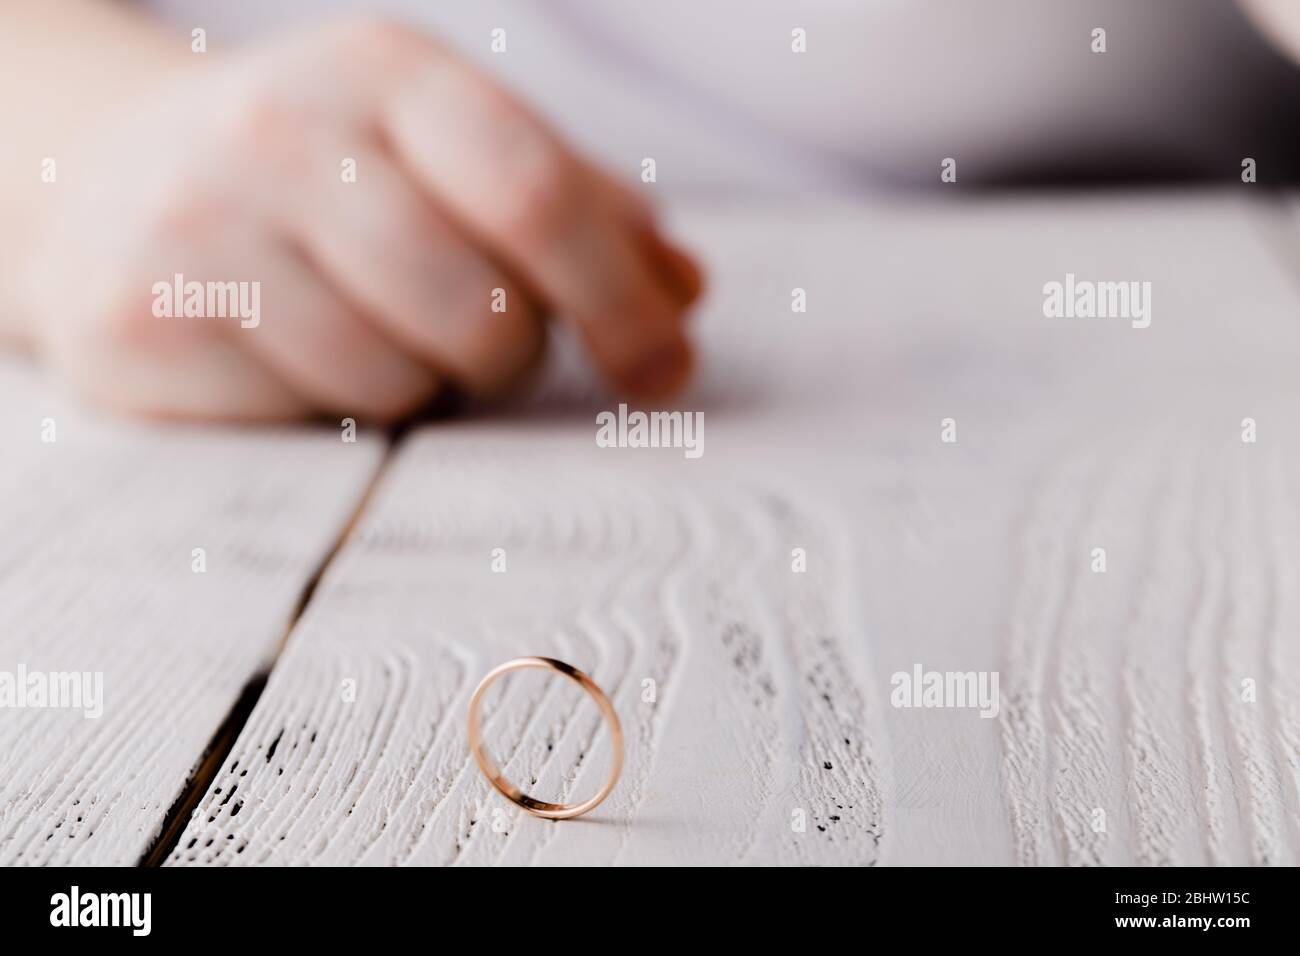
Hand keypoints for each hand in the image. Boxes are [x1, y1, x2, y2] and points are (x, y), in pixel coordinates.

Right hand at [20, 17, 702, 420]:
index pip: (536, 196)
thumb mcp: (448, 154)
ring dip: (419, 386)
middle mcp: (285, 131)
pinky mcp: (138, 321)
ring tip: (372, 332)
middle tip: (475, 336)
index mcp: (388, 73)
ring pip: (397, 382)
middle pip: (484, 312)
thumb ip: (577, 212)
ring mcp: (198, 225)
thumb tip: (685, 291)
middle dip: (510, 355)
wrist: (112, 182)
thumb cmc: (325, 177)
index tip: (665, 373)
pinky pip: (306, 422)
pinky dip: (333, 412)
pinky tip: (296, 358)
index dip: (621, 302)